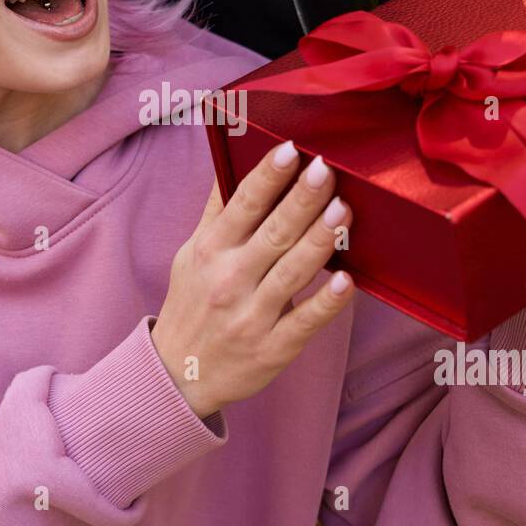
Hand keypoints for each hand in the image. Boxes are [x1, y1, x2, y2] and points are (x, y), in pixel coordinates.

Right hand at [152, 142, 354, 418]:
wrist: (178, 375)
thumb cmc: (191, 303)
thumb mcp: (191, 253)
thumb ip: (216, 210)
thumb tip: (230, 158)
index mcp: (211, 250)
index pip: (243, 205)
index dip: (268, 176)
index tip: (291, 150)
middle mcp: (229, 280)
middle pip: (273, 233)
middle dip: (301, 200)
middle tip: (326, 170)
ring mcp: (251, 316)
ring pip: (292, 272)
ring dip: (319, 240)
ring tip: (343, 210)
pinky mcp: (272, 349)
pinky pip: (304, 322)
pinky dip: (325, 303)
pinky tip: (346, 281)